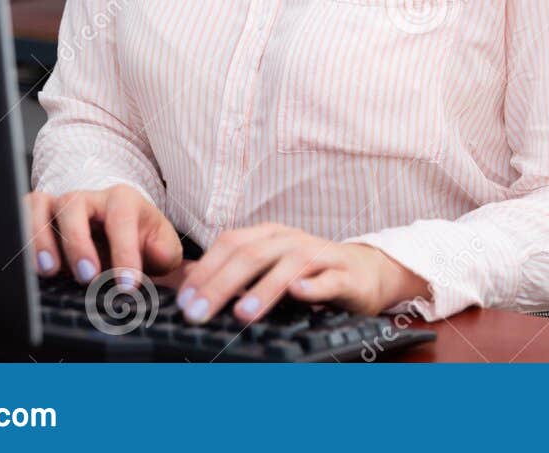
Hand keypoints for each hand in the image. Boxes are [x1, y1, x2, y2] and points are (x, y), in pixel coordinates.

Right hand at [25, 185, 181, 286]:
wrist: (122, 234)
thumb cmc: (142, 241)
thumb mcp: (162, 247)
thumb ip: (164, 252)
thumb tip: (152, 255)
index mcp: (123, 200)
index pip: (122, 220)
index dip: (125, 253)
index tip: (127, 285)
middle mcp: (88, 198)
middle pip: (74, 207)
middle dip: (78, 243)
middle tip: (87, 278)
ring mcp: (60, 204)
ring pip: (42, 207)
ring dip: (41, 239)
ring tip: (49, 271)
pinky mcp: (39, 214)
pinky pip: (23, 211)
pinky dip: (21, 233)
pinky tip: (28, 263)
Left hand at [174, 224, 428, 323]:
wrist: (365, 271)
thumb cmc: (309, 273)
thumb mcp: (269, 268)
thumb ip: (234, 275)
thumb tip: (188, 286)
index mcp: (270, 235)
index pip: (230, 243)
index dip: (205, 270)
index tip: (184, 301)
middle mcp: (292, 240)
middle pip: (253, 255)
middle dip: (221, 284)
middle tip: (198, 313)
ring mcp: (321, 255)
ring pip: (290, 265)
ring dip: (264, 288)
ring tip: (242, 313)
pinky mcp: (346, 274)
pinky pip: (329, 279)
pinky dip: (313, 286)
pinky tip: (299, 293)